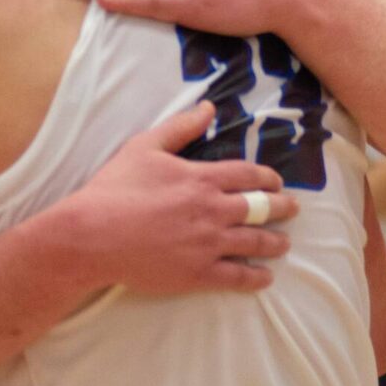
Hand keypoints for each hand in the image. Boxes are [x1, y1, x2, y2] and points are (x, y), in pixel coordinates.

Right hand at [64, 102, 298, 294]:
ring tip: (284, 243)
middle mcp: (212, 210)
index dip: (267, 178)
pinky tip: (265, 276)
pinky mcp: (198, 274)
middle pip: (260, 208)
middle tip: (293, 209)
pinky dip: (256, 276)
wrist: (93, 234)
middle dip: (281, 208)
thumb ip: (180, 128)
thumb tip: (208, 108)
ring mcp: (208, 244)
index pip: (248, 176)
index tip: (277, 182)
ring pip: (254, 242)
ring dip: (274, 242)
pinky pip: (237, 277)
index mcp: (201, 178)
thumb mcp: (145, 147)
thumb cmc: (115, 188)